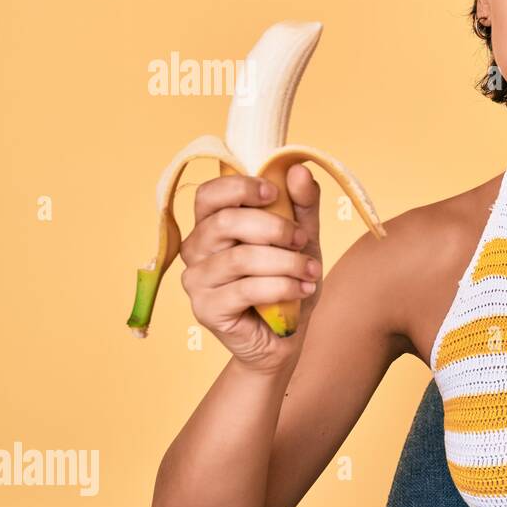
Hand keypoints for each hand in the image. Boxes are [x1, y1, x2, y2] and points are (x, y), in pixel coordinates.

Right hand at [178, 164, 323, 373]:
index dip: (241, 187)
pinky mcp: (206, 309)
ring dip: (286, 262)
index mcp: (212, 225)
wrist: (286, 337)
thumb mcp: (303, 240)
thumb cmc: (288, 282)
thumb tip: (298, 169)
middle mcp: (196, 249)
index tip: (274, 193)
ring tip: (311, 272)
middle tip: (302, 240)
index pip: (209, 194)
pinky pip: (246, 289)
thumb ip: (302, 205)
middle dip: (274, 228)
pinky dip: (282, 287)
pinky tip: (302, 290)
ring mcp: (196, 280)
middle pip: (225, 222)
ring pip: (240, 258)